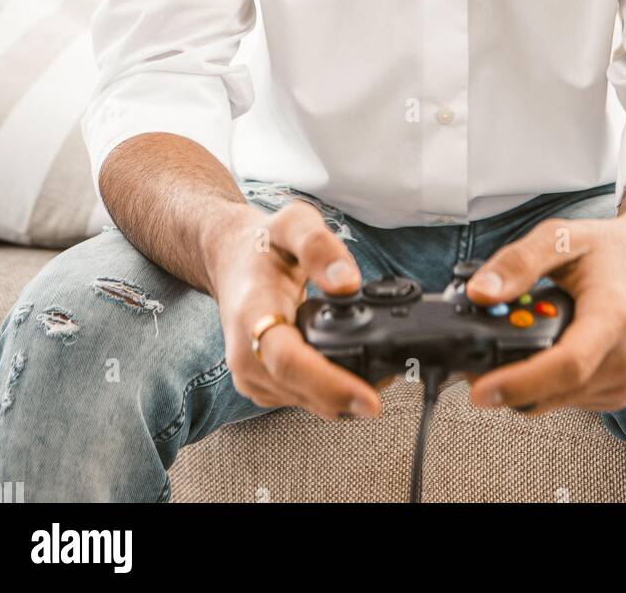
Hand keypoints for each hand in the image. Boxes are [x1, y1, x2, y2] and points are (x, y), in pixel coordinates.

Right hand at [210, 198, 384, 421]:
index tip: (370, 400)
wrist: (232, 261)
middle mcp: (245, 354)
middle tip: (394, 373)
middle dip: (352, 392)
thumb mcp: (292, 223)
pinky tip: (350, 369)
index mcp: (252, 313)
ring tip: (379, 366)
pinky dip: (331, 391)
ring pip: (308, 402)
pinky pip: (303, 399)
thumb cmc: (263, 244)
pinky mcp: (262, 385)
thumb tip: (347, 283)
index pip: (288, 361)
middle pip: (305, 391)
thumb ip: (319, 246)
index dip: (330, 385)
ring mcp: (251, 375)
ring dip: (344, 395)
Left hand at [464, 214, 625, 414]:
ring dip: (524, 382)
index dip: (520, 382)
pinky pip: (567, 399)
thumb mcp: (561, 236)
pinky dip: (544, 382)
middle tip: (473, 358)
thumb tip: (479, 293)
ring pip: (556, 400)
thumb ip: (518, 262)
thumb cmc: (611, 251)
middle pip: (555, 390)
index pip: (567, 364)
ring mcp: (625, 380)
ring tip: (509, 341)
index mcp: (615, 314)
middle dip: (507, 381)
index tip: (480, 390)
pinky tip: (539, 350)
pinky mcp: (619, 392)